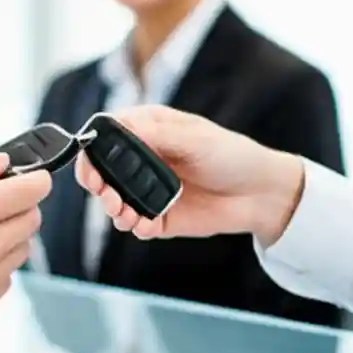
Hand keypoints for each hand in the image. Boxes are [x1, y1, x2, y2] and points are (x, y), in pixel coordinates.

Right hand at [74, 105, 305, 244]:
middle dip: (98, 184)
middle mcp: (144, 159)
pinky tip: (147, 224)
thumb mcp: (195, 138)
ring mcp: (150, 189)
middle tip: (106, 194)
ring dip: (113, 209)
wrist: (262, 194)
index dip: (92, 149)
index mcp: (149, 130)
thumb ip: (155, 134)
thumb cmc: (232, 155)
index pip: (107, 135)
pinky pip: (137, 223)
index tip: (90, 165)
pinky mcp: (160, 216)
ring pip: (114, 200)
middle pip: (102, 171)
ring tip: (125, 213)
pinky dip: (135, 226)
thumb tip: (116, 126)